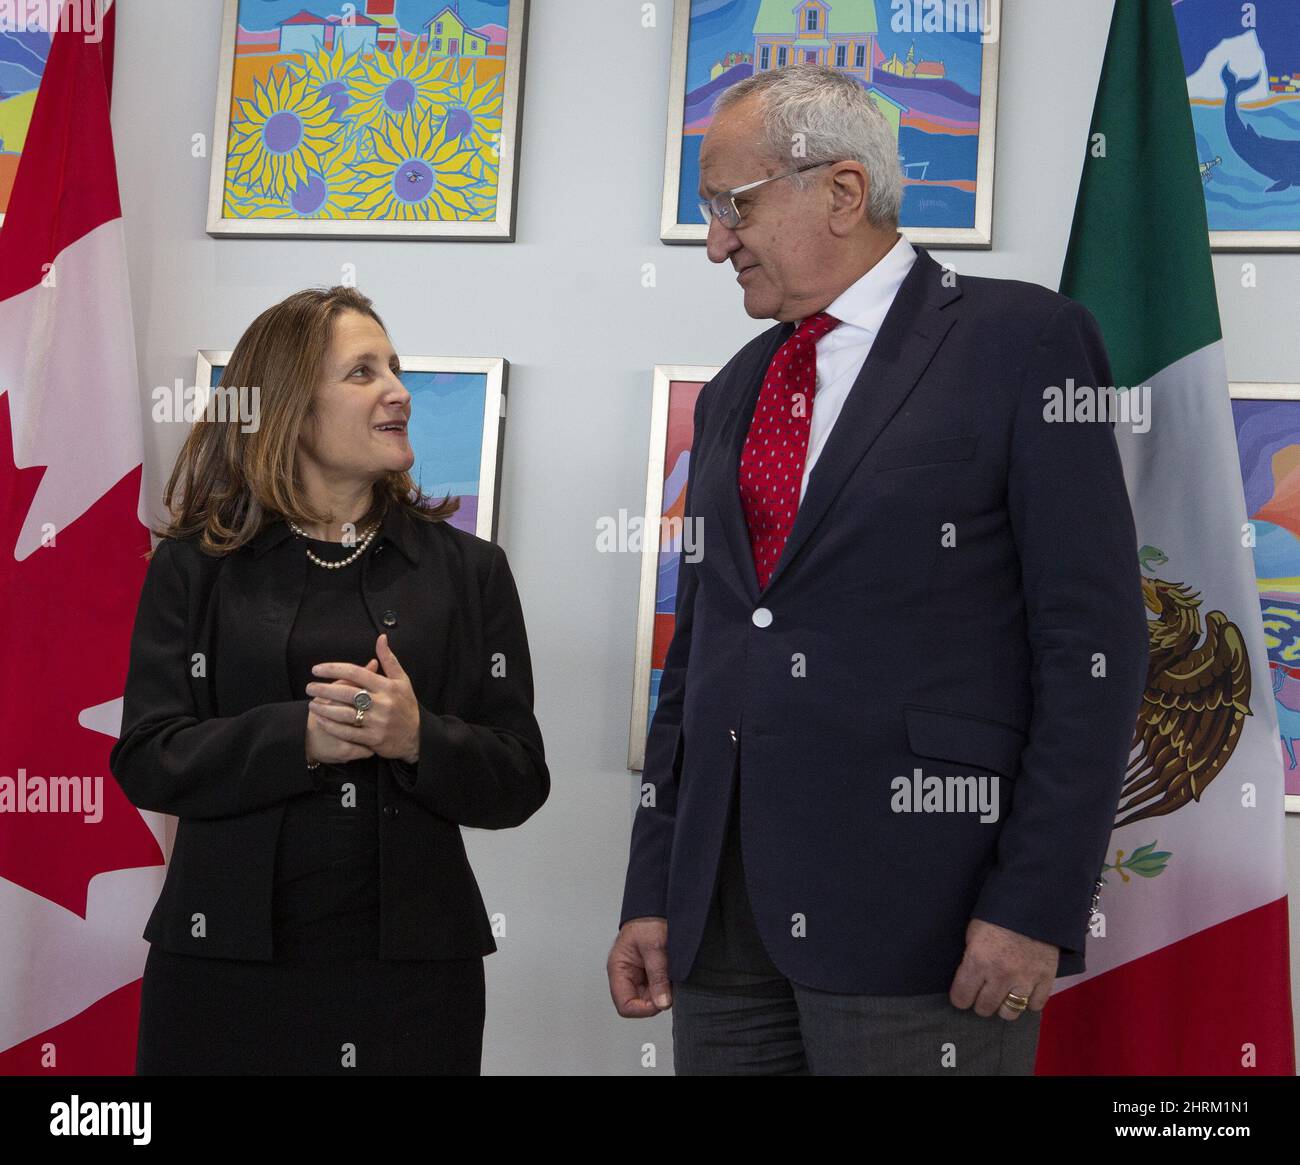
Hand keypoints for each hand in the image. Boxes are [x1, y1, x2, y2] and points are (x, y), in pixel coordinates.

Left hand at [305, 634, 420, 763]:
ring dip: (325, 709)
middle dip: (324, 689)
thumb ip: (389, 659)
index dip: (334, 669)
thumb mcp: (402, 680)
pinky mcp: (373, 739)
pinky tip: (321, 721)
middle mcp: (382, 703)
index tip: (316, 669)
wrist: (417, 736)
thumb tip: (381, 637)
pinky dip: (332, 726)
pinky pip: (348, 732)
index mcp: (387, 686)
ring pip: (345, 714)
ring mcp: (378, 722)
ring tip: (312, 704)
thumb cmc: (406, 705)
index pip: (356, 673)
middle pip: (347, 693)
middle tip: (309, 687)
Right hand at [607, 917, 671, 1016]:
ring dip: (663, 992)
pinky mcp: (650, 973)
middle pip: (638, 1004)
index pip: (625, 1005)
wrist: (656, 906)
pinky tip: (672, 974)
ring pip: (650, 998)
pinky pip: (658, 988)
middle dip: (656, 999)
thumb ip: (658, 976)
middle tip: (670, 986)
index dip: (643, 1009)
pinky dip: (667, 986)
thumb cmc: (648, 920)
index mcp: (618, 970)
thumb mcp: (654, 947)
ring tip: (671, 975)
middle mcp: (626, 975)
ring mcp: (638, 975)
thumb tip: (662, 1003)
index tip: (661, 1002)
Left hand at [949, 918, 1058, 1020]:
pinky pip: (1036, 1005)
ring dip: (1004, 1005)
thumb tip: (967, 981)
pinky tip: (1024, 990)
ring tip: (1003, 994)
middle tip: (983, 993)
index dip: (960, 997)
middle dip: (981, 1002)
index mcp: (978, 960)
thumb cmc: (996, 915)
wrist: (1031, 902)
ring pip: (1010, 1012)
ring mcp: (1026, 979)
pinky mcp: (1046, 978)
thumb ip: (970, 959)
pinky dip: (1029, 1001)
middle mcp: (1001, 974)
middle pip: (985, 1008)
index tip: (962, 995)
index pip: (962, 998)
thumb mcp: (973, 934)